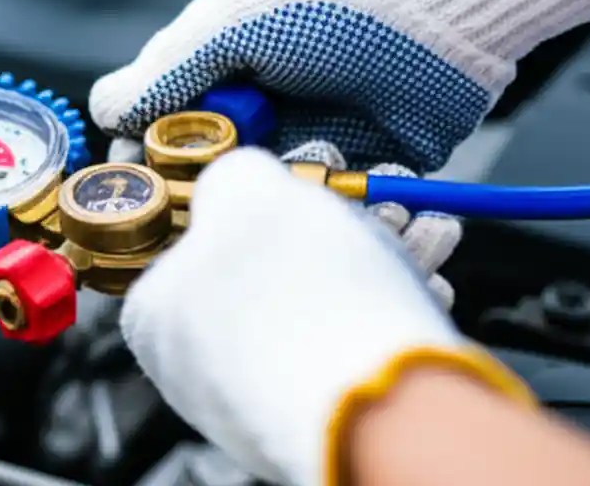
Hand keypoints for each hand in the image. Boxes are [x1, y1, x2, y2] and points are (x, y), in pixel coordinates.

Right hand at [91, 0, 589, 172]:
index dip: (145, 149)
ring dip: (264, 188)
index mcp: (223, 50)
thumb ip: (168, 66)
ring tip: (289, 167)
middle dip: (201, 182)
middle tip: (205, 193)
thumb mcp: (236, 15)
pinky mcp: (361, 163)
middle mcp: (263, 93)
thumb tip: (105, 112)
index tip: (140, 178)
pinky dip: (319, 201)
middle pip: (206, 161)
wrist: (452, 3)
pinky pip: (321, 201)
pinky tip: (329, 182)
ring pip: (261, 187)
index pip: (161, 112)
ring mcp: (312, 129)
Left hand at [120, 148, 531, 485]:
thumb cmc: (295, 291)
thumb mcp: (249, 189)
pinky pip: (351, 348)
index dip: (266, 194)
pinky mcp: (313, 420)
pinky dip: (387, 311)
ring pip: (322, 304)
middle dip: (340, 223)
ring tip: (433, 232)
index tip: (320, 168)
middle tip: (390, 198)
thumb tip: (241, 179)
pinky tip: (431, 283)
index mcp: (156, 310)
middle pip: (272, 266)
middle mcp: (195, 361)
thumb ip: (236, 174)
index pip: (203, 235)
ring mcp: (253, 395)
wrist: (368, 410)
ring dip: (381, 258)